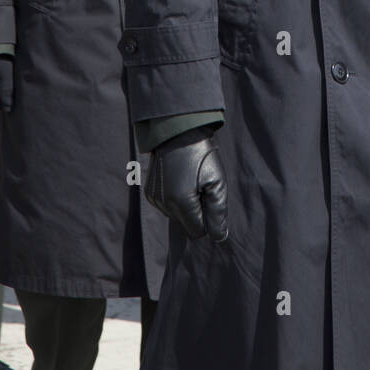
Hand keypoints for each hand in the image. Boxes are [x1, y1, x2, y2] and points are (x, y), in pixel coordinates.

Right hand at [145, 126, 228, 241]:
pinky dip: (175, 198)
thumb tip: (218, 237)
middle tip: (201, 186)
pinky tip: (179, 179)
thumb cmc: (202, 156)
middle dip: (196, 211)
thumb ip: (218, 213)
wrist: (178, 132)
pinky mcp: (150, 193)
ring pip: (177, 216)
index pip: (198, 232)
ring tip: (190, 180)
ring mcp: (155, 199)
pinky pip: (167, 206)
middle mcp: (164, 205)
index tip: (209, 196)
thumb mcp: (218, 182)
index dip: (207, 218)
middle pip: (186, 225)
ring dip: (185, 205)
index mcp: (181, 204)